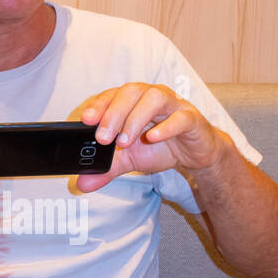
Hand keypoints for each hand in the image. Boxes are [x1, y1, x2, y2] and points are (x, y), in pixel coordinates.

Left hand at [75, 83, 224, 190]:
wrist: (195, 154)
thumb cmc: (162, 147)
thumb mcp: (130, 159)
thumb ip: (107, 168)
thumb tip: (82, 184)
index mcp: (134, 101)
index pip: (113, 94)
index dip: (99, 105)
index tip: (86, 121)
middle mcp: (151, 97)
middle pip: (131, 92)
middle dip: (113, 113)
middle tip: (102, 137)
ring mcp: (173, 105)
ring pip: (154, 98)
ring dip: (136, 118)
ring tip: (124, 141)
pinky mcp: (191, 119)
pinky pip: (179, 118)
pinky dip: (165, 127)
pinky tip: (152, 138)